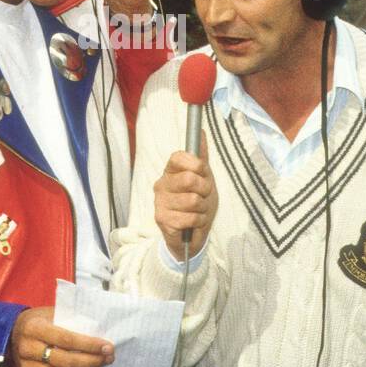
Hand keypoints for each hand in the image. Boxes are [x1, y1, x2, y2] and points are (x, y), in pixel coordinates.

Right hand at [9, 306, 114, 366]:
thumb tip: (99, 328)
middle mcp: (28, 349)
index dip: (89, 345)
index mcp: (34, 328)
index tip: (107, 346)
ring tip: (98, 366)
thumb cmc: (37, 320)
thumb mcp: (51, 312)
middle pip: (66, 362)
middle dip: (92, 361)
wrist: (10, 333)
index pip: (66, 339)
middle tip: (108, 357)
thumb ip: (70, 319)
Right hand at [154, 138, 217, 261]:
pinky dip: (198, 222)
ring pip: (192, 200)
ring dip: (203, 209)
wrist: (191, 234)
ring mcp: (160, 202)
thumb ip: (202, 157)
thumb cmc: (198, 203)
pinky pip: (190, 217)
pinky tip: (193, 223)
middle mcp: (161, 184)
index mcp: (170, 171)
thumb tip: (202, 132)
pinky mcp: (162, 219)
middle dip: (205, 190)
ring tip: (198, 211)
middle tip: (203, 196)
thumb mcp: (204, 178)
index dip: (195, 165)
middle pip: (189, 179)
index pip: (179, 157)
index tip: (202, 173)